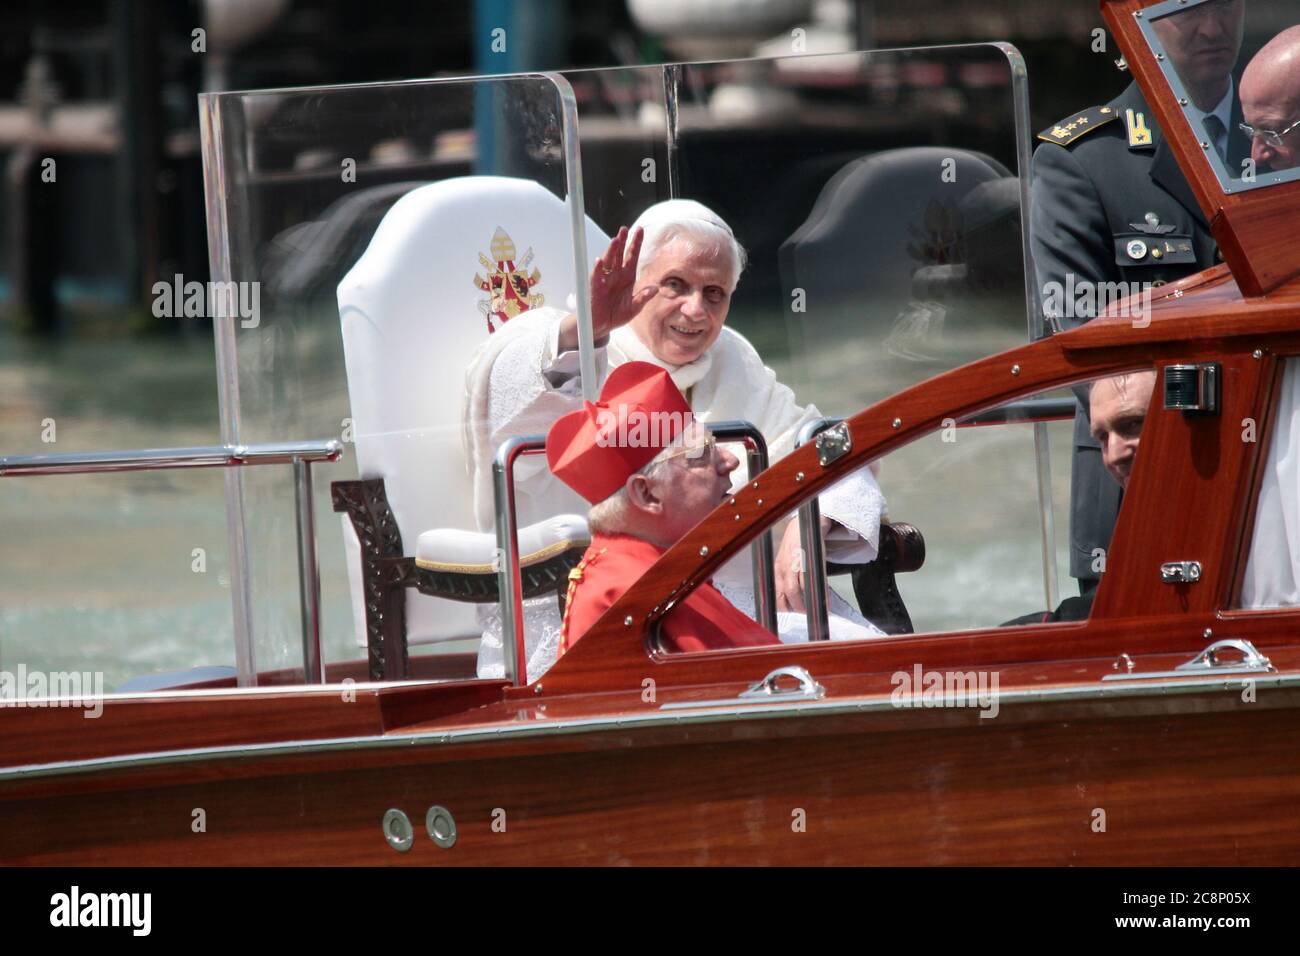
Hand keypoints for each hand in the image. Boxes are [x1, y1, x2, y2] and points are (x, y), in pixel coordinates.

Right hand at [557, 226, 657, 351]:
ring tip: (615, 240)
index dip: (636, 243)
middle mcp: (616, 275)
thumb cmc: (617, 315)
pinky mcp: (595, 289)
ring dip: (611, 251)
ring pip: (608, 262)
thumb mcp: (634, 308)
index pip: (632, 256)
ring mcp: (605, 280)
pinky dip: (598, 269)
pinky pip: (596, 277)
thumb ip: (643, 298)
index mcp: (627, 277)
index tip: (640, 229)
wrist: (602, 326)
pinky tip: (599, 261)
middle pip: (619, 255)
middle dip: (622, 242)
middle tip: (624, 229)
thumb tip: (655, 289)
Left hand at [774, 515, 832, 612]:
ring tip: (814, 610)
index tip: (788, 616)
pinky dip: (820, 594)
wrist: (804, 526)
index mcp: (776, 570)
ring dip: (807, 604)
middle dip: (795, 608)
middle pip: (786, 594)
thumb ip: (783, 579)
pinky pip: (813, 582)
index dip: (780, 608)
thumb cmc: (794, 548)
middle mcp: (783, 567)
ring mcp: (795, 563)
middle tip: (804, 614)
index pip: (774, 594)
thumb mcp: (783, 563)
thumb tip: (786, 600)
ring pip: (797, 590)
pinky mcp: (809, 560)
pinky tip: (825, 602)